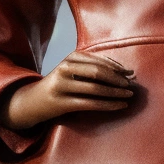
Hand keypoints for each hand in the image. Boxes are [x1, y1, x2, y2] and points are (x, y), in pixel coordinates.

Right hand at [5, 52, 136, 131]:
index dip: (117, 67)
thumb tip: (125, 72)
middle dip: (118, 79)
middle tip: (131, 86)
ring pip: (96, 89)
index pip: (99, 61)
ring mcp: (62, 86)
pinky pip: (91, 104)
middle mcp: (65, 69)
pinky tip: (120, 106)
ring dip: (116, 93)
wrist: (32, 102)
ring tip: (129, 96)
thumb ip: (93, 68)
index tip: (130, 74)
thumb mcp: (71, 71)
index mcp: (70, 58)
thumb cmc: (59, 86)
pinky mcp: (62, 103)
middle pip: (98, 73)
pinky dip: (108, 105)